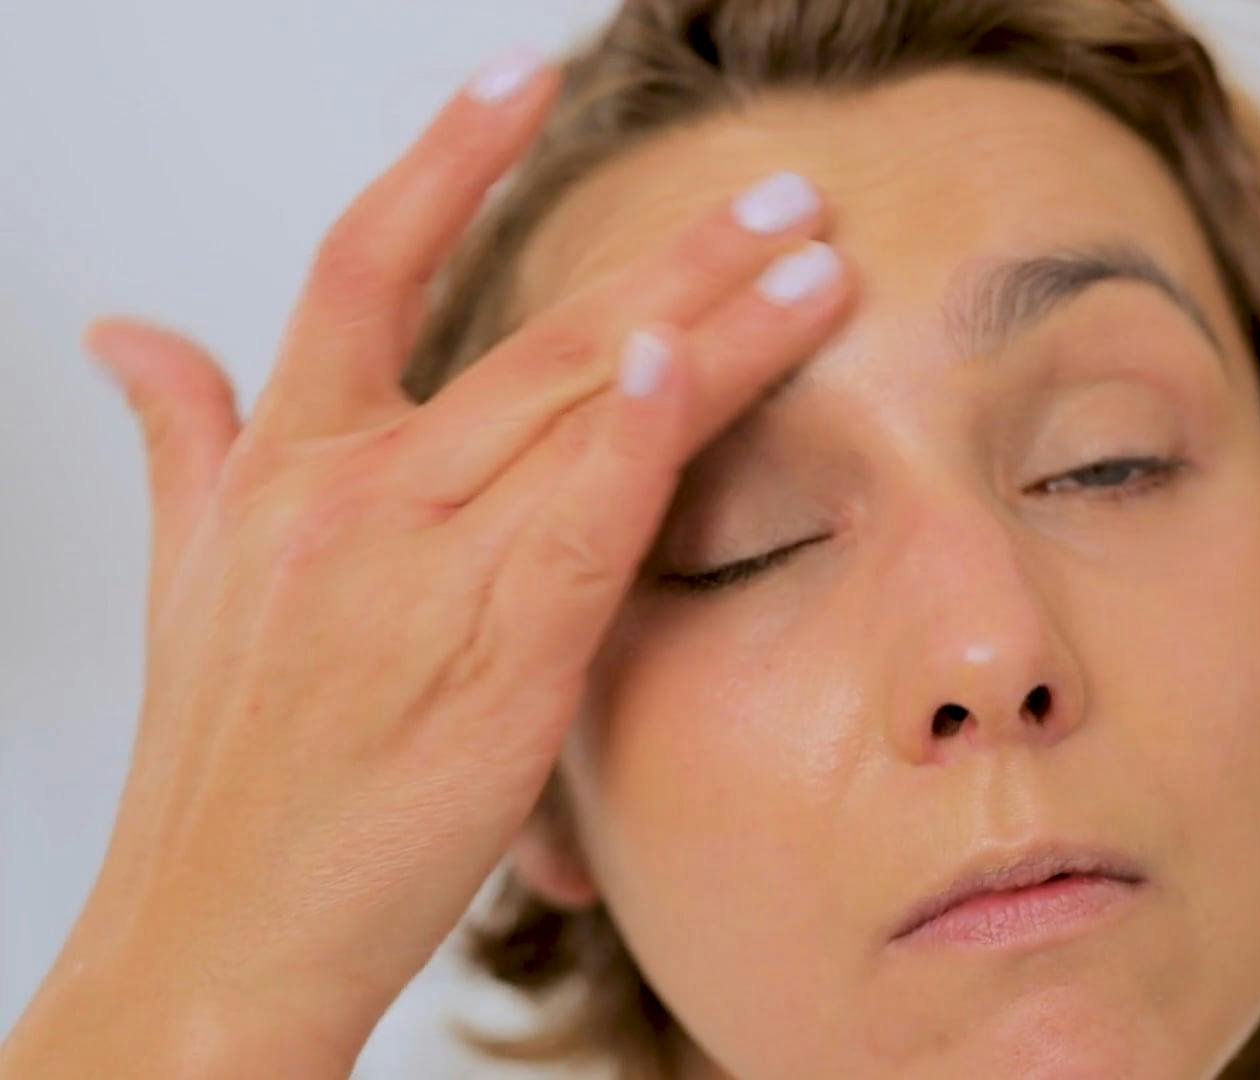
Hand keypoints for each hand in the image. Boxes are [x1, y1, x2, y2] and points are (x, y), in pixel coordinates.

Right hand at [1, 49, 852, 1076]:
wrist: (217, 932)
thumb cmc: (224, 768)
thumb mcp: (190, 580)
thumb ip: (185, 440)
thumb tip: (131, 332)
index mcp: (287, 466)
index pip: (366, 262)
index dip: (447, 156)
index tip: (522, 73)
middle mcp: (352, 493)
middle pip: (522, 325)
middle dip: (666, 251)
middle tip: (776, 191)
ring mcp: (418, 568)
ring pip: (574, 405)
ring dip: (706, 323)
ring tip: (810, 259)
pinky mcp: (490, 656)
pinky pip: (575, 522)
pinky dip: (629, 437)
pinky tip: (686, 363)